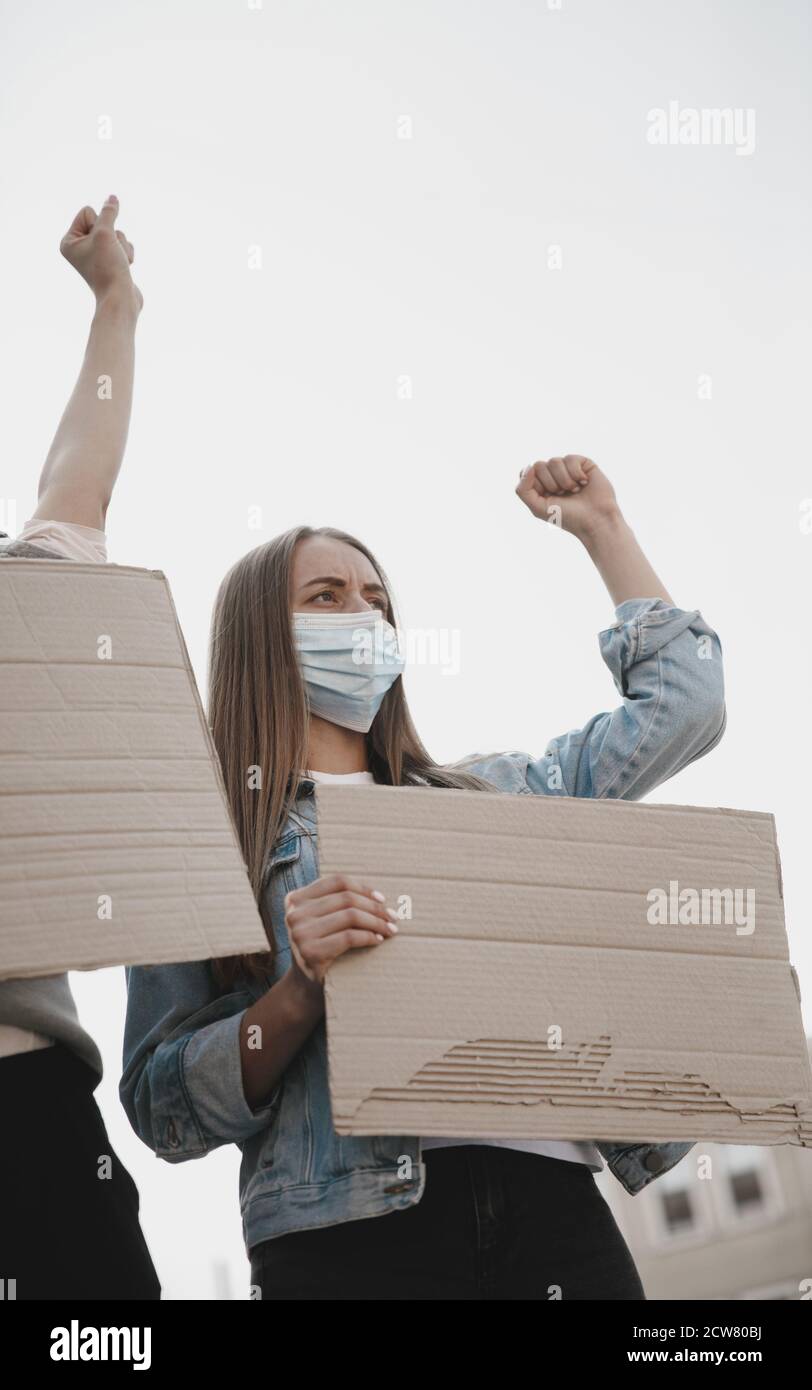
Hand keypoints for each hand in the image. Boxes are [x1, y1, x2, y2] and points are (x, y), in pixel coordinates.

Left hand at [60, 195, 142, 313]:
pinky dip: (127, 254)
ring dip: (122, 246)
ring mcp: (96, 256)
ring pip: (115, 234)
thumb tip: (112, 197)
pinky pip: (122, 245)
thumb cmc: (108, 267)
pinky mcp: (110, 262)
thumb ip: (109, 212)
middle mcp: (79, 248)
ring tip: (118, 262)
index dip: (99, 225)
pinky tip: (125, 267)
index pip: (87, 212)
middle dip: (112, 236)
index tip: (99, 245)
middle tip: (109, 255)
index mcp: (68, 241)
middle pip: (103, 222)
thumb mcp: (106, 233)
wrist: (121, 299)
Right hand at [284, 872, 398, 985]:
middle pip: (346, 899)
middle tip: (393, 917)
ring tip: (389, 929)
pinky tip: (377, 940)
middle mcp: (294, 913)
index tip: (382, 900)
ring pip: (350, 916)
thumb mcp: (321, 919)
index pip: (337, 882)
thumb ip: (337, 902)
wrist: (306, 985)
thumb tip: (378, 896)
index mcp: (295, 899)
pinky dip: (368, 937)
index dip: (364, 888)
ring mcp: (300, 933)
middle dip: (375, 907)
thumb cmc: (322, 947)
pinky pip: (349, 937)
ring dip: (376, 922)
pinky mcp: (311, 952)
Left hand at [515, 455, 619, 539]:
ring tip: (574, 491)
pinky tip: (584, 482)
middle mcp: (552, 474)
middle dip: (551, 483)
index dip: (536, 485)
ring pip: (554, 461)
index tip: (547, 497)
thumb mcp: (538, 508)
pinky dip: (576, 474)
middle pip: (539, 465)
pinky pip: (570, 458)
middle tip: (563, 495)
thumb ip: (523, 490)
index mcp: (540, 485)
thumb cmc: (567, 516)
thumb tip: (529, 466)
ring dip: (564, 481)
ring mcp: (567, 468)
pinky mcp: (582, 463)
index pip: (527, 472)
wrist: (595, 520)